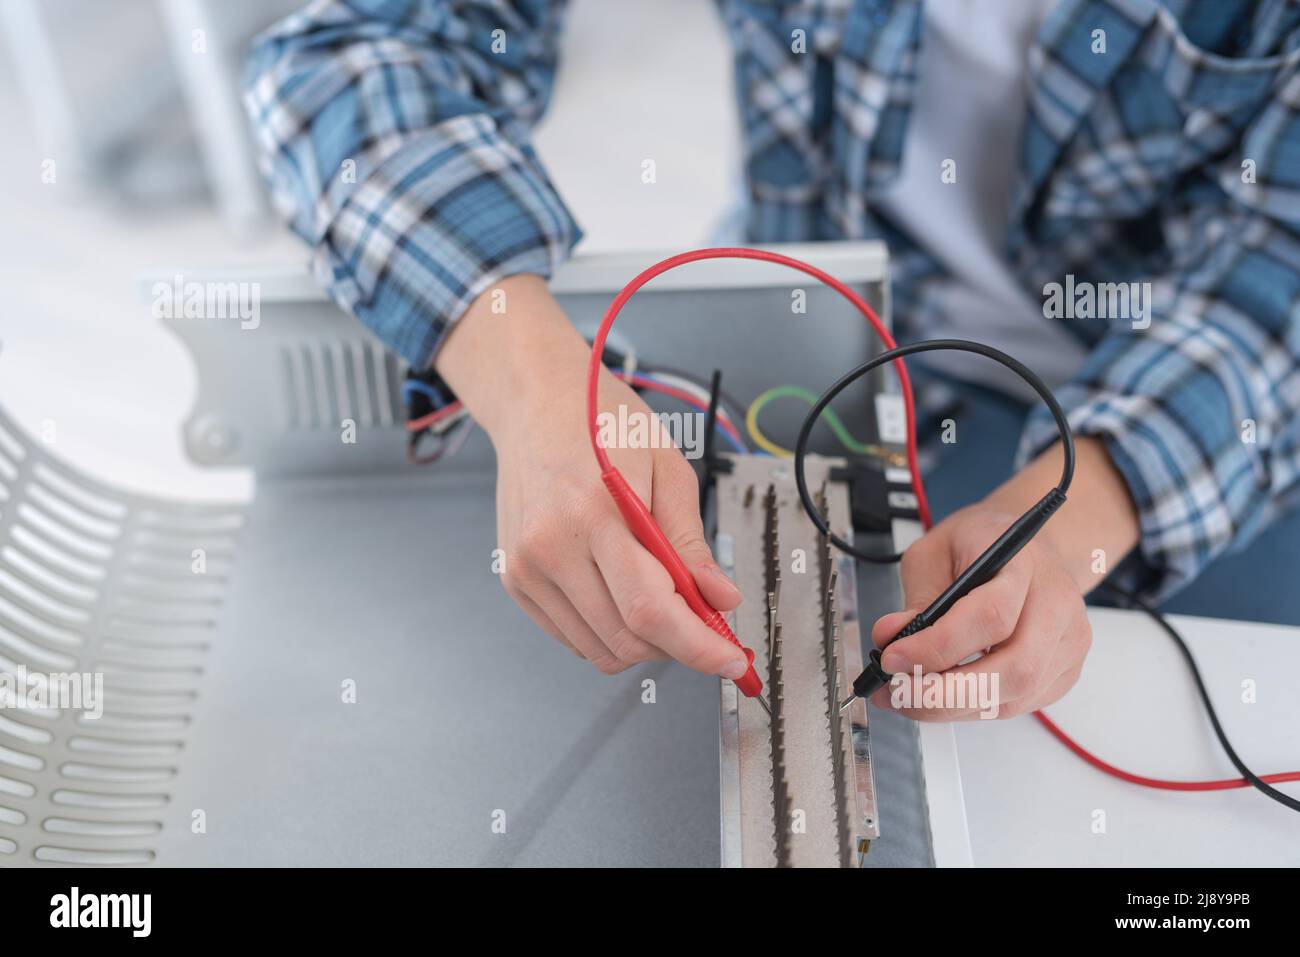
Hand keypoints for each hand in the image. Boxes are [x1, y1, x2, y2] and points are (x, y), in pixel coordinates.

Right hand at [436, 276, 750, 679]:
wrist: (535, 403)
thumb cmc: (602, 423)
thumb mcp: (668, 469)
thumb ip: (691, 543)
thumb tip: (721, 599)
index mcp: (593, 513)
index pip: (650, 609)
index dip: (697, 646)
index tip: (730, 662)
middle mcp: (550, 547)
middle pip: (626, 639)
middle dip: (678, 644)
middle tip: (705, 619)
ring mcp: (526, 569)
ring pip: (600, 649)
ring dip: (644, 642)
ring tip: (662, 597)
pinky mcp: (515, 581)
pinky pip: (574, 638)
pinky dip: (609, 632)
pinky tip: (622, 593)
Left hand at [870, 503, 1089, 718]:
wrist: (1027, 550)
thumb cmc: (981, 546)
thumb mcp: (934, 553)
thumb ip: (915, 598)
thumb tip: (891, 637)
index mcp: (1024, 563)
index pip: (991, 616)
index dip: (938, 646)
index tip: (893, 658)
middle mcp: (1056, 605)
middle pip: (1015, 668)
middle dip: (947, 693)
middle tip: (898, 692)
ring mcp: (1067, 641)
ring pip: (1016, 695)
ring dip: (954, 707)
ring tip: (909, 697)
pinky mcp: (1064, 670)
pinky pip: (1018, 705)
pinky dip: (973, 708)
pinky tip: (943, 696)